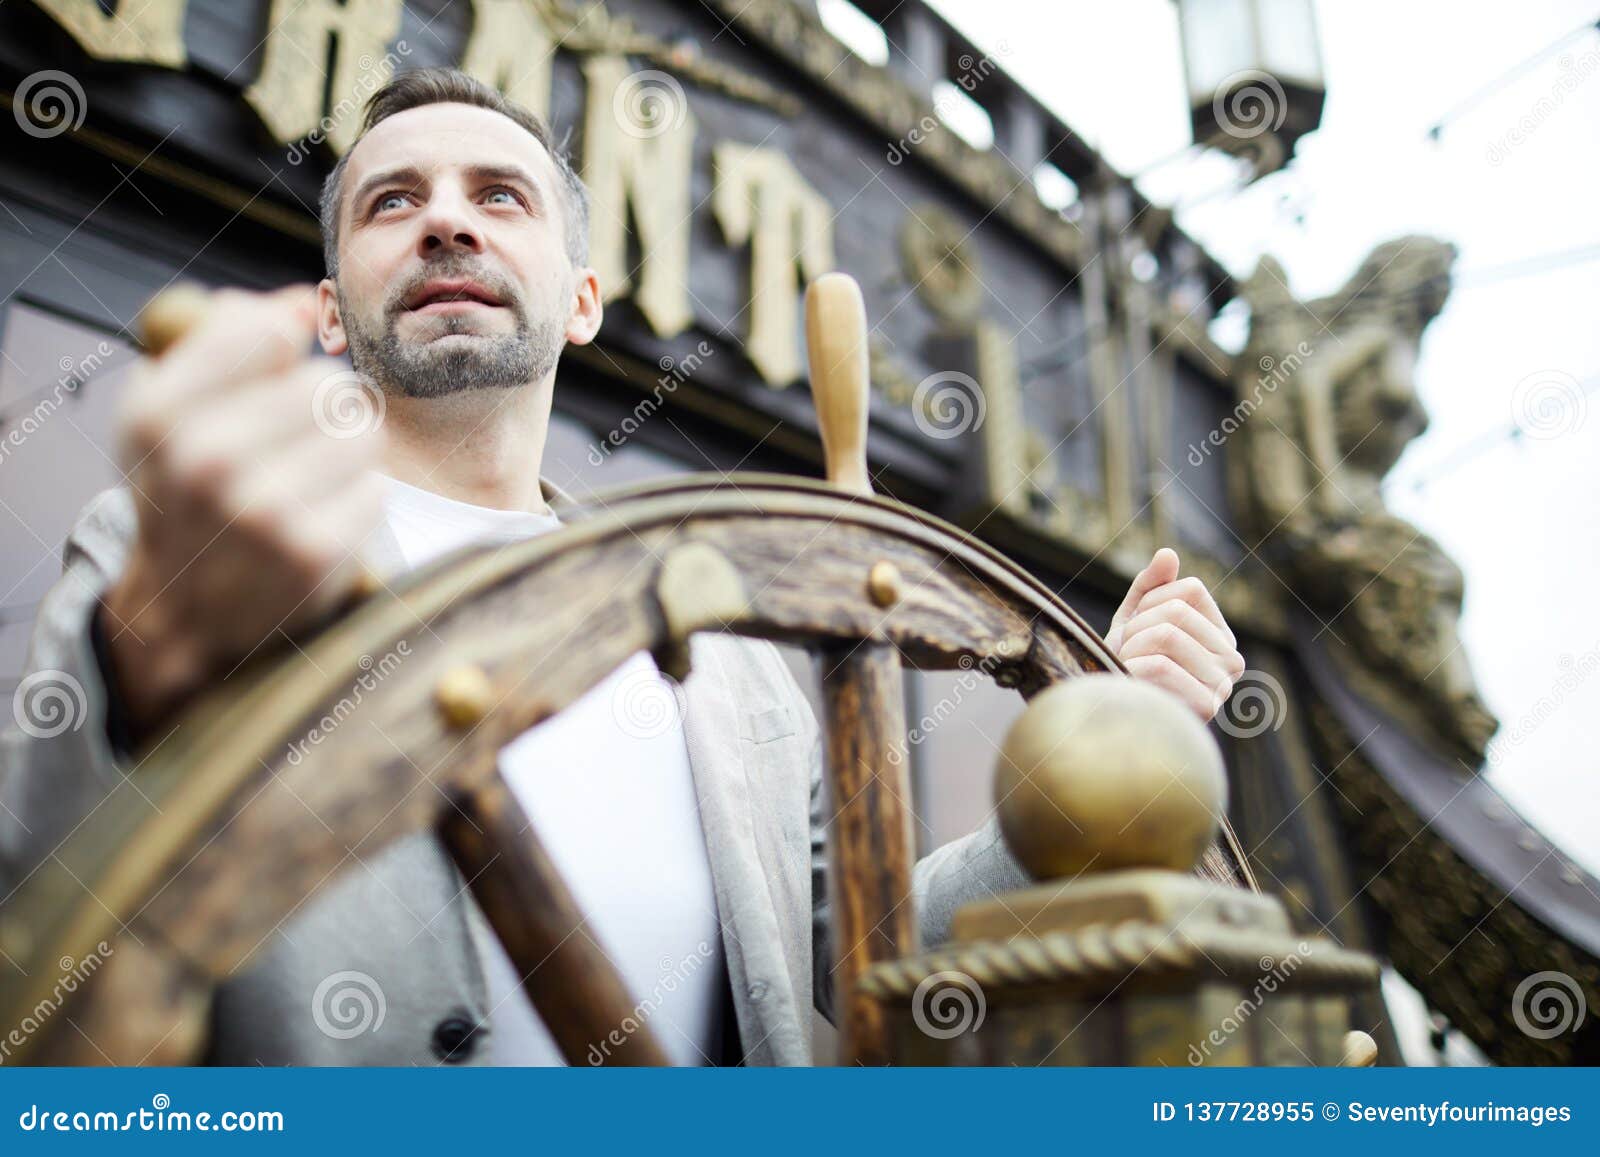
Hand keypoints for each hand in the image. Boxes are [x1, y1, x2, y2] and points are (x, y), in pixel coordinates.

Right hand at [99, 286, 387, 737]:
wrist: (184, 613)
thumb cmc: (186, 496)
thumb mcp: (170, 414)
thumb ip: (226, 344)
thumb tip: (300, 300)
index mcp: (159, 413)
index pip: (263, 331)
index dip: (284, 348)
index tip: (274, 377)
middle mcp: (204, 458)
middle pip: (326, 382)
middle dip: (322, 409)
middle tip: (292, 447)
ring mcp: (262, 508)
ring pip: (362, 430)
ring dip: (348, 453)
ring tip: (310, 481)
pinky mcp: (315, 550)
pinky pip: (376, 487)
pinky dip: (358, 501)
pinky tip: (321, 519)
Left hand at [1104, 548, 1244, 722]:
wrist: (1115, 715)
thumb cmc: (1127, 666)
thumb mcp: (1135, 620)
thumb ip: (1152, 587)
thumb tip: (1167, 553)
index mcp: (1221, 636)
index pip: (1189, 589)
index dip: (1150, 602)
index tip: (1138, 629)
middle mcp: (1232, 660)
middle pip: (1175, 610)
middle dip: (1137, 627)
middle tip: (1128, 653)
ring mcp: (1222, 685)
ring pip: (1166, 634)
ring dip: (1131, 649)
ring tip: (1128, 668)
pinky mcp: (1205, 707)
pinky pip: (1159, 665)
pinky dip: (1132, 669)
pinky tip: (1131, 684)